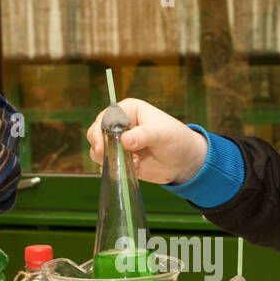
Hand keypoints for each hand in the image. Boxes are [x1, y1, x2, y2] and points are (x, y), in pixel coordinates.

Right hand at [85, 98, 208, 185]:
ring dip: (109, 158)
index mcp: (128, 111)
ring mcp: (119, 144)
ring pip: (98, 151)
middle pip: (95, 133)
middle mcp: (119, 126)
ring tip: (132, 161)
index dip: (99, 130)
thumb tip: (125, 140)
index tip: (101, 145)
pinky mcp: (121, 160)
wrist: (184, 161)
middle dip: (98, 145)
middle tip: (104, 154)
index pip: (105, 116)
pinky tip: (134, 168)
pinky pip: (108, 166)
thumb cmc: (176, 139)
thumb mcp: (162, 133)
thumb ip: (144, 135)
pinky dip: (115, 169)